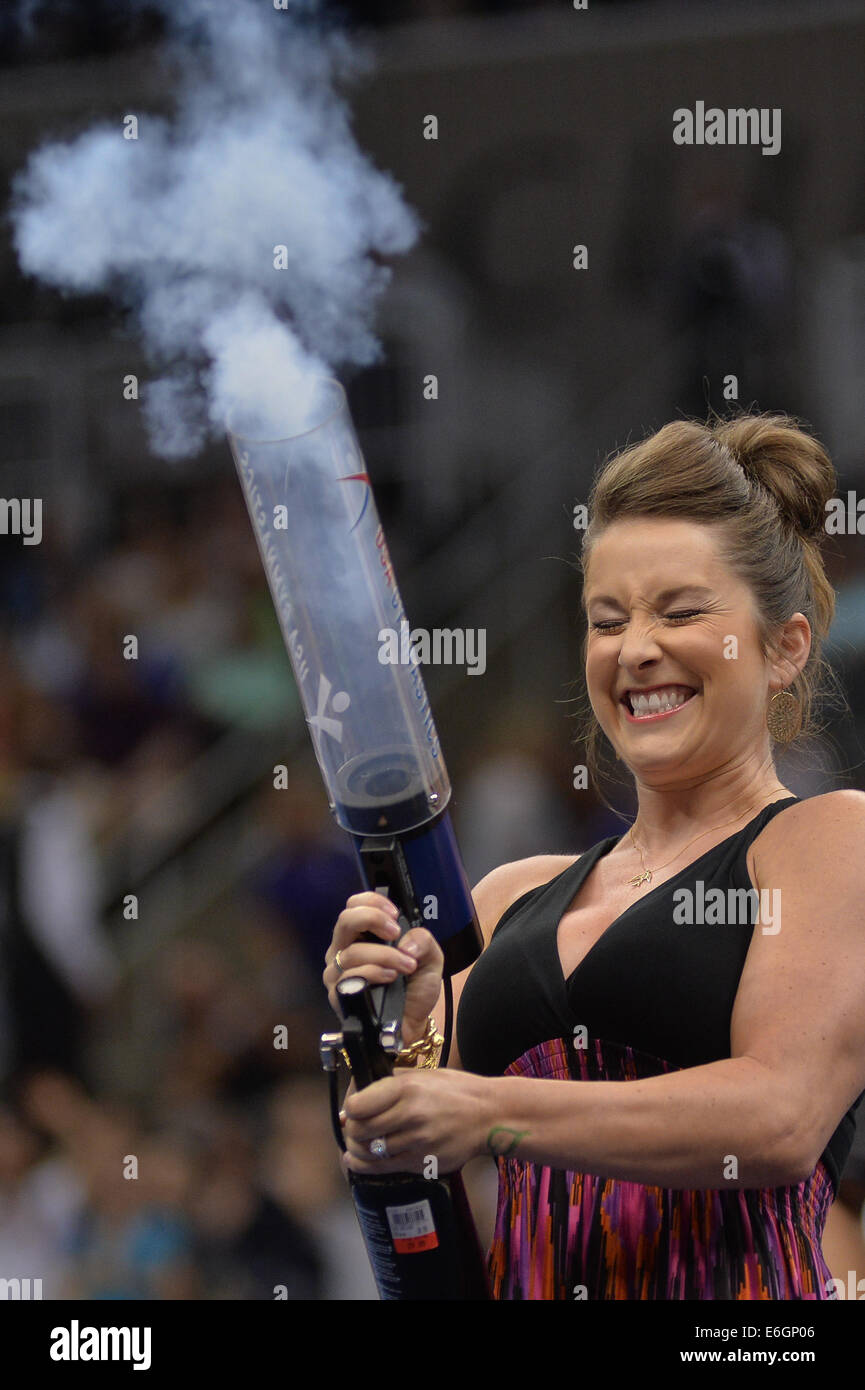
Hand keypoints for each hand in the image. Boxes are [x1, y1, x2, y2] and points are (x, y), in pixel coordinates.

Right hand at [322, 891, 443, 1044]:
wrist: (412, 1022)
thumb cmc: (414, 987)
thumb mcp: (429, 957)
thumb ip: (422, 939)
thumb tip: (404, 942)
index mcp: (362, 936)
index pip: (354, 905)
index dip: (372, 902)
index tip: (394, 914)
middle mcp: (345, 950)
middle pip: (345, 920)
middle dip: (373, 920)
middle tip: (395, 932)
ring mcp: (338, 972)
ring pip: (352, 952)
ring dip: (384, 955)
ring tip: (406, 966)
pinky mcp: (337, 994)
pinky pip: (351, 977)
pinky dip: (374, 973)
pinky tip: (390, 979)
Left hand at [340, 1068, 492, 1175]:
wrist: (490, 1116)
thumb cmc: (456, 1092)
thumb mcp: (422, 1075)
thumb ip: (388, 1085)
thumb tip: (355, 1100)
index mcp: (407, 1089)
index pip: (358, 1106)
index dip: (351, 1109)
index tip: (353, 1110)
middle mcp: (410, 1116)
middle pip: (359, 1132)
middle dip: (352, 1131)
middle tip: (355, 1128)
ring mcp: (416, 1143)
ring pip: (369, 1153)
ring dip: (358, 1149)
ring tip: (358, 1144)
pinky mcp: (422, 1163)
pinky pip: (384, 1168)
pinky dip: (366, 1165)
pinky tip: (358, 1160)